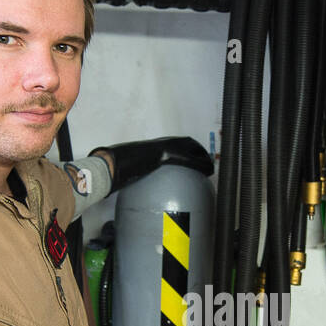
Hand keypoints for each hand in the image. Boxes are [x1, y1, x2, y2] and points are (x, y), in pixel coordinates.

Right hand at [89, 136, 212, 189]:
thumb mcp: (134, 167)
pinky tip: (207, 171)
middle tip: (208, 160)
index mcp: (156, 145)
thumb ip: (141, 170)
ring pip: (192, 149)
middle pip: (188, 143)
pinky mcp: (167, 155)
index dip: (189, 148)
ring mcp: (165, 148)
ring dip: (204, 157)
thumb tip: (136, 182)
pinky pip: (189, 159)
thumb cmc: (120, 166)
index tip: (196, 155)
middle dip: (200, 150)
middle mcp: (162, 143)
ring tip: (211, 167)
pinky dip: (200, 164)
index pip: (177, 142)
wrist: (115, 163)